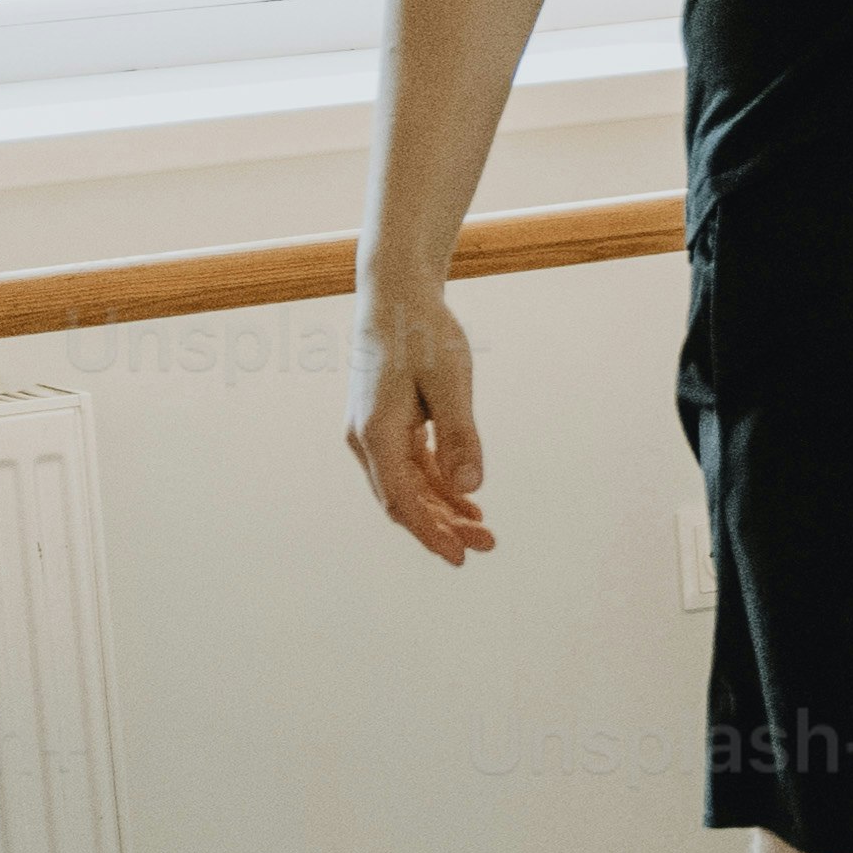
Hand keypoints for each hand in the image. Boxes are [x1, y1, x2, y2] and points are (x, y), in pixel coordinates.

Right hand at [347, 283, 490, 568]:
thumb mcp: (451, 383)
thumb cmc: (425, 334)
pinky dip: (437, 485)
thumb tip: (470, 488)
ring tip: (483, 530)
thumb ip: (460, 435)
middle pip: (402, 500)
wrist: (397, 297)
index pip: (400, 499)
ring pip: (406, 486)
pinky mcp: (386, 424)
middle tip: (487, 547)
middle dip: (441, 528)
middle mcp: (366, 439)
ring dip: (442, 510)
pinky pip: (410, 467)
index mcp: (375, 432)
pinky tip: (466, 502)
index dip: (430, 532)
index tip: (460, 556)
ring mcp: (373, 433)